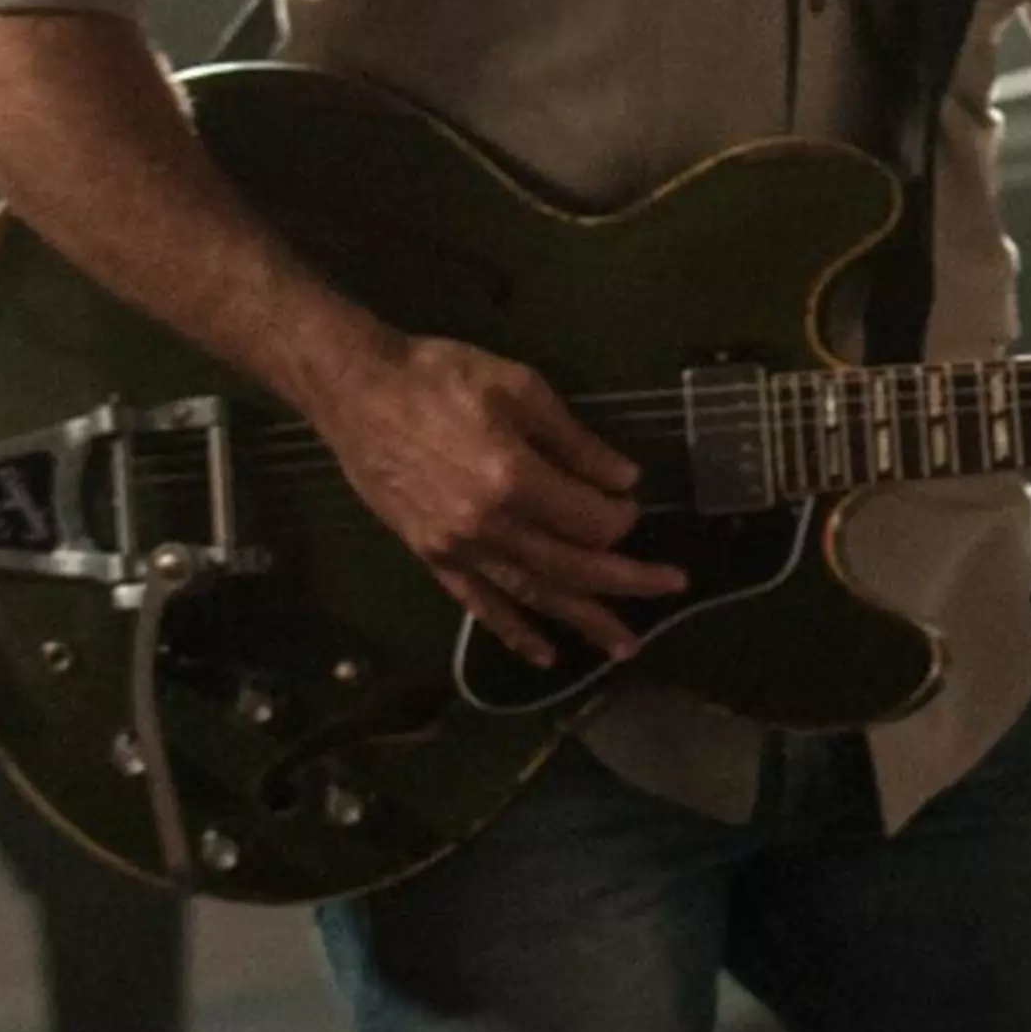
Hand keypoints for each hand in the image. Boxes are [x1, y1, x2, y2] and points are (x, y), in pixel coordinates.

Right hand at [305, 332, 685, 664]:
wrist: (357, 391)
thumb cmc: (441, 376)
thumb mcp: (520, 387)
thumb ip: (576, 441)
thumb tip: (625, 482)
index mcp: (513, 479)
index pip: (590, 520)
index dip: (622, 516)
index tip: (631, 502)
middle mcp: (488, 526)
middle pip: (573, 568)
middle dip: (628, 581)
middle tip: (673, 588)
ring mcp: (457, 548)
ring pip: (533, 596)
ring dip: (583, 621)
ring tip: (624, 646)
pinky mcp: (431, 557)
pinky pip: (480, 605)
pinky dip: (514, 633)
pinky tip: (544, 654)